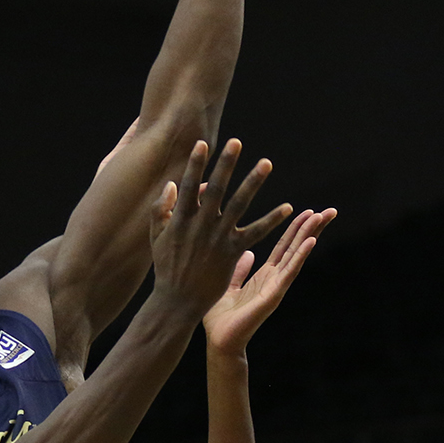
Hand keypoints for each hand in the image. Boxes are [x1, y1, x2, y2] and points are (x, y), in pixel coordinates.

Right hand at [148, 139, 292, 321]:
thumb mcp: (156, 236)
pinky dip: (272, 220)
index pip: (188, 184)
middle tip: (237, 142)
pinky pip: (256, 233)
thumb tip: (171, 183)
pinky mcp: (233, 252)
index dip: (195, 163)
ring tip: (266, 163)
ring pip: (239, 204)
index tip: (202, 143)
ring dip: (253, 182)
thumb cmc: (166, 266)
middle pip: (216, 188)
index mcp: (181, 218)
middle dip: (226, 164)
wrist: (177, 300)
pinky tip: (287, 208)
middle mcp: (201, 224)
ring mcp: (218, 238)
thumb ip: (161, 209)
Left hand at [203, 206, 335, 352]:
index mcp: (264, 275)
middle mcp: (274, 279)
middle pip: (296, 248)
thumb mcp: (227, 285)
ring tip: (322, 217)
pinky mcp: (272, 296)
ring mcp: (276, 287)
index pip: (285, 247)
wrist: (218, 342)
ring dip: (310, 236)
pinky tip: (311, 242)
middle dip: (312, 228)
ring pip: (296, 256)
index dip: (296, 228)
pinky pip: (288, 273)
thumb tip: (247, 252)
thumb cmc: (219, 318)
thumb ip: (239, 270)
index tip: (309, 211)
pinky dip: (300, 257)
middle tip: (330, 210)